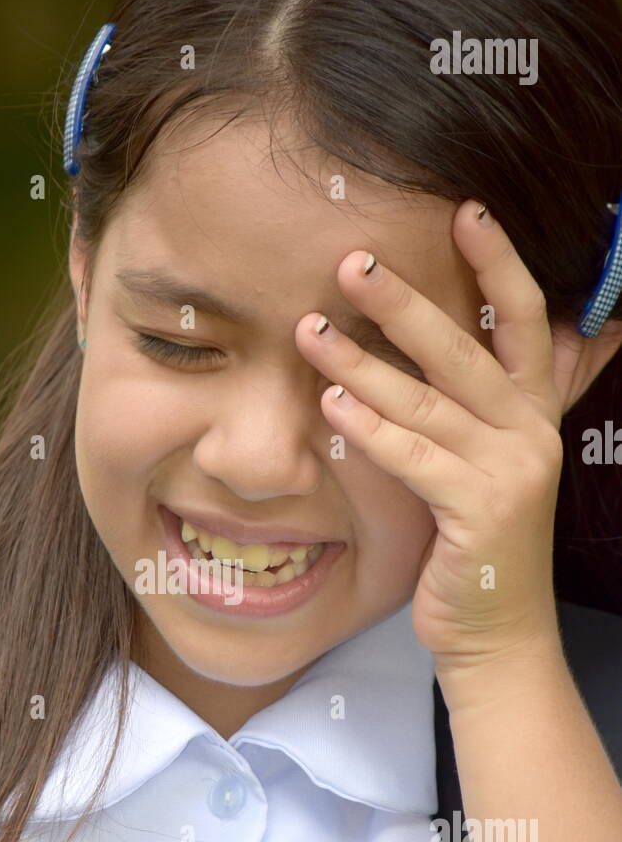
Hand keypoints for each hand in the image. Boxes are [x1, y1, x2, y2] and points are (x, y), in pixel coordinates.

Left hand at [295, 199, 572, 682]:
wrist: (496, 632)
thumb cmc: (475, 542)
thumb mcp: (492, 464)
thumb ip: (490, 404)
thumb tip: (495, 341)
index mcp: (532, 411)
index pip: (524, 318)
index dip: (499, 262)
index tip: (464, 210)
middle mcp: (529, 432)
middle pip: (466, 349)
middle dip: (406, 301)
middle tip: (351, 260)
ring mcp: (509, 472)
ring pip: (428, 402)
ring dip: (362, 362)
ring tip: (309, 331)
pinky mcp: (479, 511)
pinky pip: (414, 458)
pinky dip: (370, 428)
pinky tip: (329, 405)